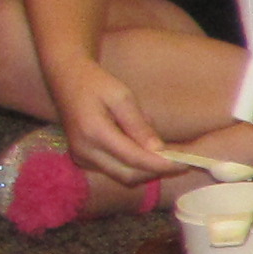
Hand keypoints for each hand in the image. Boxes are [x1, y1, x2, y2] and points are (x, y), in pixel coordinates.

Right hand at [44, 55, 179, 187]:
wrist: (66, 79)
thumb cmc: (96, 83)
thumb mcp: (122, 96)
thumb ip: (139, 125)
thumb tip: (158, 150)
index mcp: (93, 132)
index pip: (133, 158)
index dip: (161, 164)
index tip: (186, 162)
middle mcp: (84, 150)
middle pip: (128, 174)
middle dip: (156, 170)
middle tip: (181, 159)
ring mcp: (81, 157)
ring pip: (122, 175)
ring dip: (146, 168)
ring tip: (164, 150)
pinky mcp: (83, 159)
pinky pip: (114, 169)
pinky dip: (133, 164)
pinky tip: (142, 146)